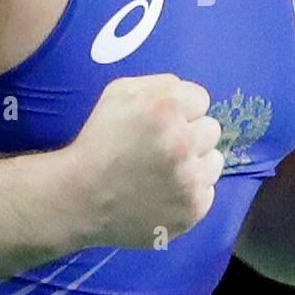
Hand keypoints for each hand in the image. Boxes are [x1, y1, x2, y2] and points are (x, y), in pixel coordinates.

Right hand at [69, 73, 224, 248]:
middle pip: (212, 129)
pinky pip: (207, 192)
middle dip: (190, 134)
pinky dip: (190, 192)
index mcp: (166, 110)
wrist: (80, 197)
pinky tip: (164, 193)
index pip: (201, 99)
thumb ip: (159, 83)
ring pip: (214, 162)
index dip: (180, 110)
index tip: (162, 122)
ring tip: (164, 171)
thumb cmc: (99, 141)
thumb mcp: (118, 93)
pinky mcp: (193, 210)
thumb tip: (187, 93)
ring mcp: (191, 181)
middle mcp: (184, 143)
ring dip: (195, 163)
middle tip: (163, 147)